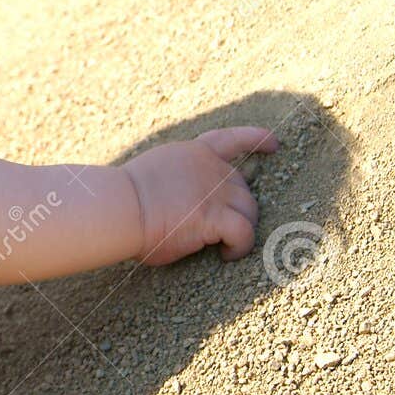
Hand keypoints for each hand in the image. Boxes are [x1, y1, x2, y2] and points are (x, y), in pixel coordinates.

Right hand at [119, 127, 278, 264]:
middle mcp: (210, 168)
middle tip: (224, 229)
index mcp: (193, 153)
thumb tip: (179, 200)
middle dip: (238, 208)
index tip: (273, 143)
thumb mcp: (154, 172)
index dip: (255, 139)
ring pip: (249, 210)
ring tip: (227, 246)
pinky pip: (244, 233)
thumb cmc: (124, 198)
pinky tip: (227, 255)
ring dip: (242, 228)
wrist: (120, 207)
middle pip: (243, 187)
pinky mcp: (216, 217)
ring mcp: (216, 192)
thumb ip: (175, 179)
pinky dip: (240, 246)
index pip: (230, 139)